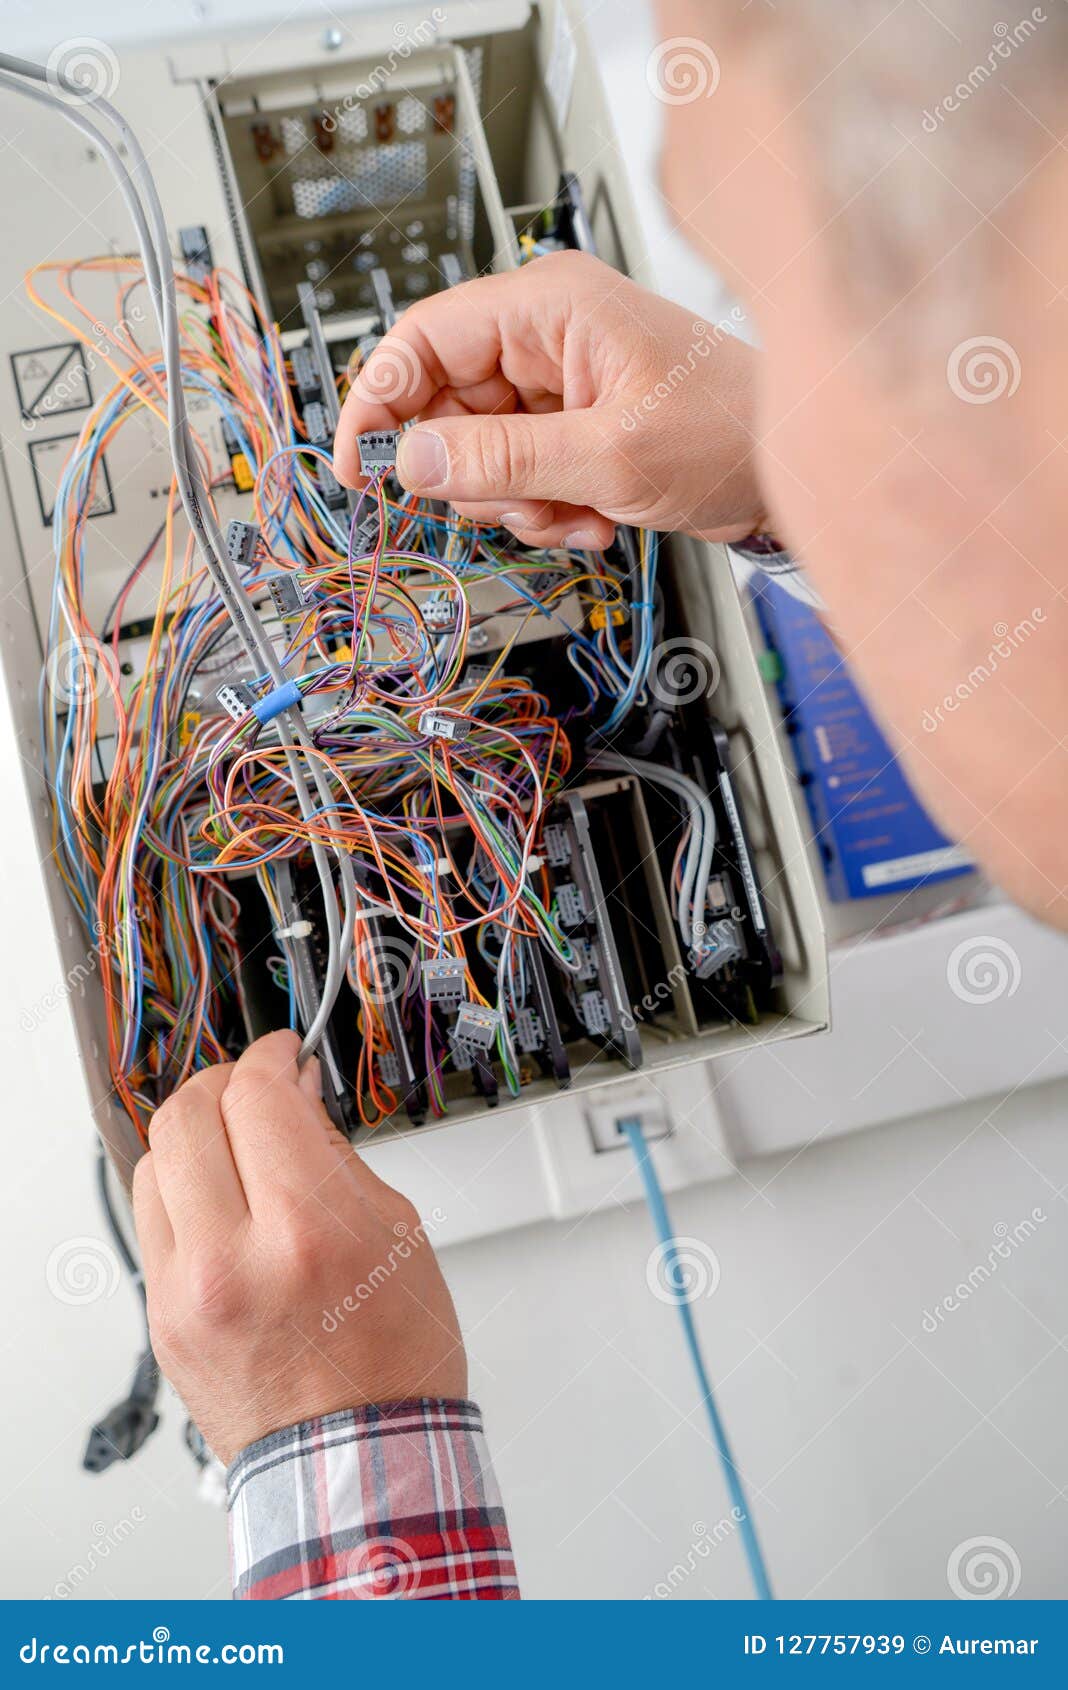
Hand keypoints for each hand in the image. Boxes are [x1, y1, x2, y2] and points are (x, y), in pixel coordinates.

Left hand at [132, 1030, 464, 1464]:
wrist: (359, 1461)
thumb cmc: (395, 1361)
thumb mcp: (397, 1232)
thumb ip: (334, 1155)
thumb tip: (295, 1099)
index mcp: (306, 1230)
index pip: (257, 1096)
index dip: (272, 1057)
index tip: (284, 1054)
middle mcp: (232, 1259)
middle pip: (186, 1114)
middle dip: (225, 1084)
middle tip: (255, 1089)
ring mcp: (185, 1293)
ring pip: (154, 1162)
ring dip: (196, 1136)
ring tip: (235, 1147)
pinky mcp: (161, 1319)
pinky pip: (152, 1222)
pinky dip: (185, 1193)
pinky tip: (222, 1201)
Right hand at [334, 250, 764, 548]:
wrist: (796, 469)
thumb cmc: (731, 433)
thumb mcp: (608, 457)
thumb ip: (501, 460)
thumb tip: (410, 461)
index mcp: (548, 306)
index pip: (420, 340)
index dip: (379, 405)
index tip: (360, 471)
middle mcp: (546, 334)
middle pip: (446, 407)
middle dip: (477, 476)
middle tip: (520, 507)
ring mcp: (559, 381)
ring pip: (480, 453)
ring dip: (519, 503)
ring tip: (579, 512)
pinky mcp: (574, 424)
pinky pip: (520, 474)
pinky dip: (548, 509)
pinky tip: (598, 516)